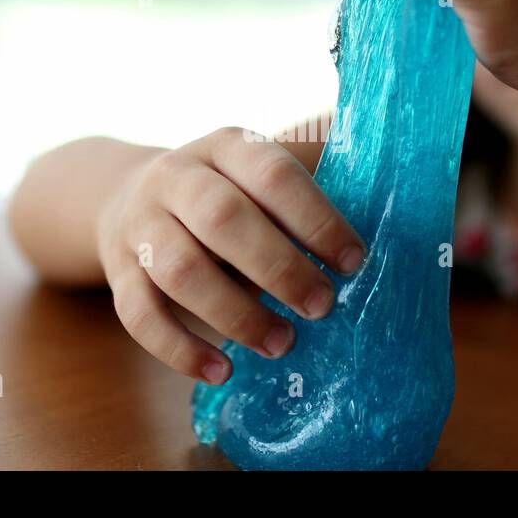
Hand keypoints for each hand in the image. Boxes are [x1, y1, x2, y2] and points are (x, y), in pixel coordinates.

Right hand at [96, 128, 365, 383]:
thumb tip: (398, 220)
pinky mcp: (119, 272)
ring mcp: (141, 224)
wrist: (124, 194)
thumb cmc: (224, 191)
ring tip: (282, 343)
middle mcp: (177, 178)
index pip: (272, 174)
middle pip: (222, 220)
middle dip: (279, 268)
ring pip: (180, 270)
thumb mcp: (259, 173)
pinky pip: (138, 316)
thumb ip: (312, 191)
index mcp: (226, 146)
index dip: (316, 218)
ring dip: (235, 314)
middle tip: (323, 307)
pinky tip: (221, 370)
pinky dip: (180, 349)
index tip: (354, 261)